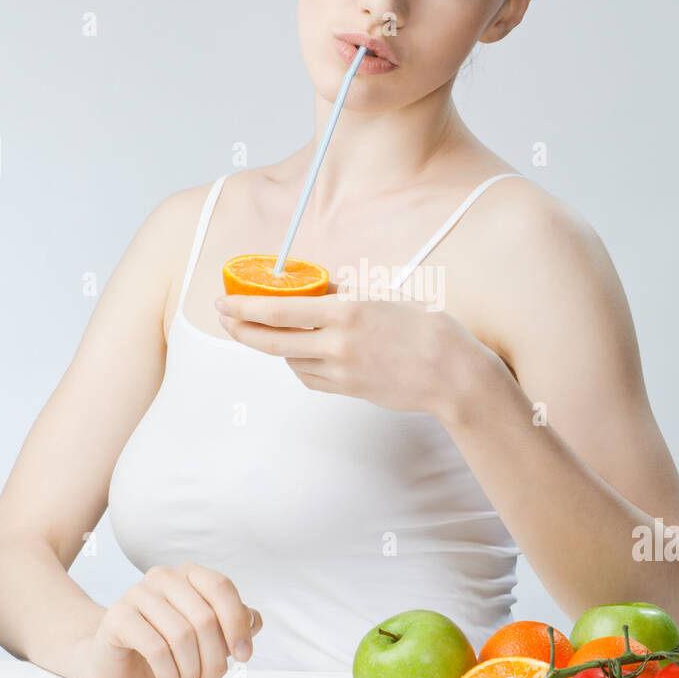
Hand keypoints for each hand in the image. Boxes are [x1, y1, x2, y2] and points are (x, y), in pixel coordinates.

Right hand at [83, 561, 261, 677]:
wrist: (116, 663)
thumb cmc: (166, 648)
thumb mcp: (206, 638)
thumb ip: (232, 624)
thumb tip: (254, 620)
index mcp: (188, 575)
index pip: (222, 587)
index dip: (237, 623)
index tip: (244, 657)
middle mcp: (163, 577)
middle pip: (205, 617)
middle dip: (214, 659)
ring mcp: (137, 594)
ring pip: (182, 635)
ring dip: (191, 669)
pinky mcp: (117, 617)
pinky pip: (156, 648)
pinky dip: (169, 672)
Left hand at [214, 288, 472, 414]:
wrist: (453, 376)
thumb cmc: (427, 329)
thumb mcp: (384, 297)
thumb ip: (343, 293)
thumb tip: (311, 286)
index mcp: (347, 312)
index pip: (281, 310)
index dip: (246, 307)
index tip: (225, 301)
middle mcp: (338, 344)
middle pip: (272, 341)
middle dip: (242, 330)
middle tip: (226, 319)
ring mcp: (341, 372)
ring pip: (289, 360)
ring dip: (274, 346)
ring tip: (265, 331)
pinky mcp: (347, 391)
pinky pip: (309, 377)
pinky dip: (299, 364)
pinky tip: (301, 353)